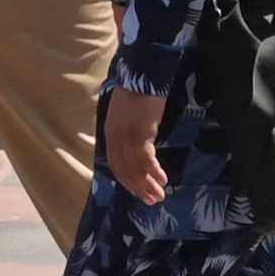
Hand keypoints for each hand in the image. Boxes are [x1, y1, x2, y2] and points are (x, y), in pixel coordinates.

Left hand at [102, 87, 169, 207]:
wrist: (142, 75)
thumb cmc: (138, 91)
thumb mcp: (127, 114)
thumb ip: (128, 129)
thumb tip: (138, 143)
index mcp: (111, 134)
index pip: (116, 164)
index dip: (127, 180)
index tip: (139, 191)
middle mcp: (116, 139)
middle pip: (124, 170)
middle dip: (138, 188)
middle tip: (151, 200)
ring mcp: (127, 137)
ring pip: (135, 169)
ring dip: (147, 185)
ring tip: (159, 196)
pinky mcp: (140, 134)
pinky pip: (146, 160)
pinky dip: (154, 172)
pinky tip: (163, 179)